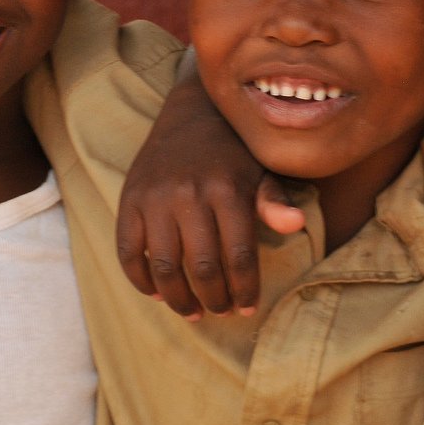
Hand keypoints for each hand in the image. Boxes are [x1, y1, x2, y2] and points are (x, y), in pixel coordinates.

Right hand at [117, 161, 303, 320]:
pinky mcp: (129, 199)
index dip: (244, 290)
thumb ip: (274, 200)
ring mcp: (155, 198)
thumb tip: (295, 224)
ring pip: (164, 267)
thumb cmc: (236, 151)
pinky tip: (157, 293)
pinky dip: (140, 280)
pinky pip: (128, 252)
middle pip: (202, 268)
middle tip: (221, 311)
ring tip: (192, 312)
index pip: (239, 257)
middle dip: (215, 299)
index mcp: (227, 190)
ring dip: (179, 299)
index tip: (248, 308)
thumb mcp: (262, 170)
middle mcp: (189, 195)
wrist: (193, 112)